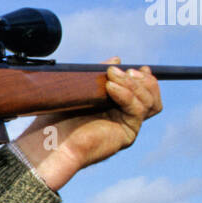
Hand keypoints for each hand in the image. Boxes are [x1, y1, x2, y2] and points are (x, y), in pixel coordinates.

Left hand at [13, 57, 161, 190]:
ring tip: (111, 76)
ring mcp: (127, 125)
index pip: (143, 90)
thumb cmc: (57, 118)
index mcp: (114, 105)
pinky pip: (137, 110)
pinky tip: (110, 87)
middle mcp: (124, 116)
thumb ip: (99, 74)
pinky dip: (126, 95)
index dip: (144, 78)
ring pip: (149, 101)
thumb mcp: (80, 88)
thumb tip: (117, 59)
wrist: (51, 143)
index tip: (133, 67)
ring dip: (132, 84)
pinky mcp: (127, 134)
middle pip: (150, 95)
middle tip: (116, 70)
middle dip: (138, 79)